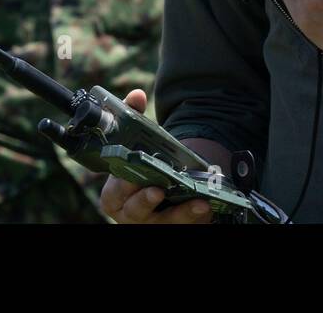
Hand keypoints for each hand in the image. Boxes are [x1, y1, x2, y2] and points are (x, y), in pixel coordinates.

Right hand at [99, 90, 212, 223]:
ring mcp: (154, 222)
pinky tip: (208, 205)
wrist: (162, 187)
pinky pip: (185, 225)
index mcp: (116, 195)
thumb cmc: (143, 165)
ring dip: (181, 214)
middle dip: (145, 202)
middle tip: (158, 190)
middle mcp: (131, 213)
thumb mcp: (137, 144)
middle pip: (135, 212)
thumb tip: (136, 96)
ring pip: (164, 222)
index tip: (131, 178)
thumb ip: (134, 119)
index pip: (114, 194)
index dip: (122, 188)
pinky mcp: (174, 226)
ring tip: (198, 202)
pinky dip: (196, 217)